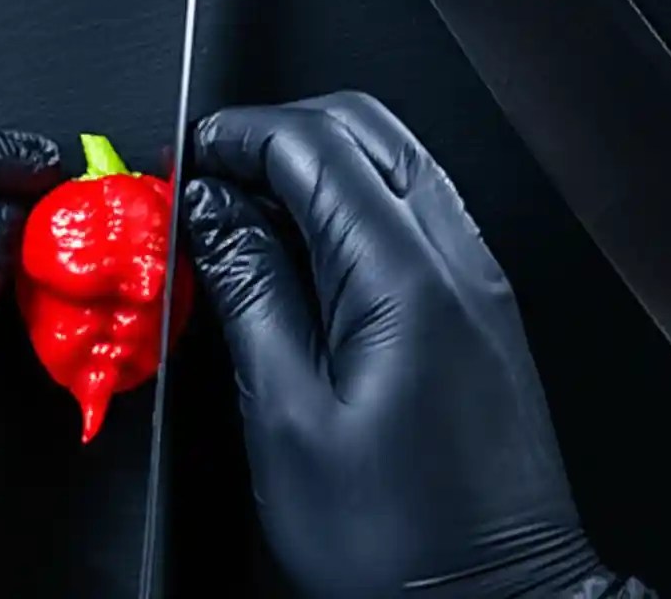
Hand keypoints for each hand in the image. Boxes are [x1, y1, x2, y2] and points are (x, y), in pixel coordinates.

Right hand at [184, 92, 604, 595]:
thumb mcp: (288, 416)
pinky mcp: (480, 310)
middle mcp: (456, 264)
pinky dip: (352, 199)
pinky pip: (416, 211)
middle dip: (278, 130)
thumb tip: (208, 214)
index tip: (189, 154)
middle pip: (366, 130)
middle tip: (211, 169)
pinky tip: (306, 245)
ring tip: (247, 203)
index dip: (240, 136)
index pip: (317, 149)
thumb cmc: (395, 540)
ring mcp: (477, 283)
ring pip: (396, 161)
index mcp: (405, 281)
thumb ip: (248, 293)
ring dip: (316, 158)